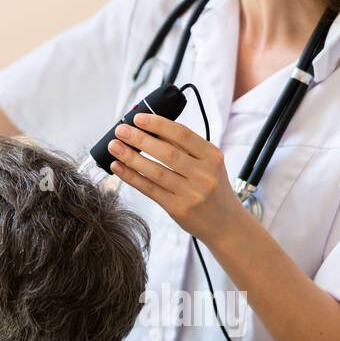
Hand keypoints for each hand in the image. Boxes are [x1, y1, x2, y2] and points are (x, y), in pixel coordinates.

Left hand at [107, 113, 244, 240]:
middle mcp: (204, 174)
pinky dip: (131, 177)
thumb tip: (148, 128)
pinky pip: (150, 189)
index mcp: (212, 156)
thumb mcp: (208, 163)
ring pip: (155, 172)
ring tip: (114, 147)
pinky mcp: (178, 208)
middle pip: (167, 153)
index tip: (137, 118)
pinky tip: (118, 167)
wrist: (225, 222)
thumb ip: (184, 147)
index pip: (182, 134)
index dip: (158, 124)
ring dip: (131, 158)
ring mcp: (192, 193)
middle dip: (140, 139)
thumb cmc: (211, 186)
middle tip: (120, 130)